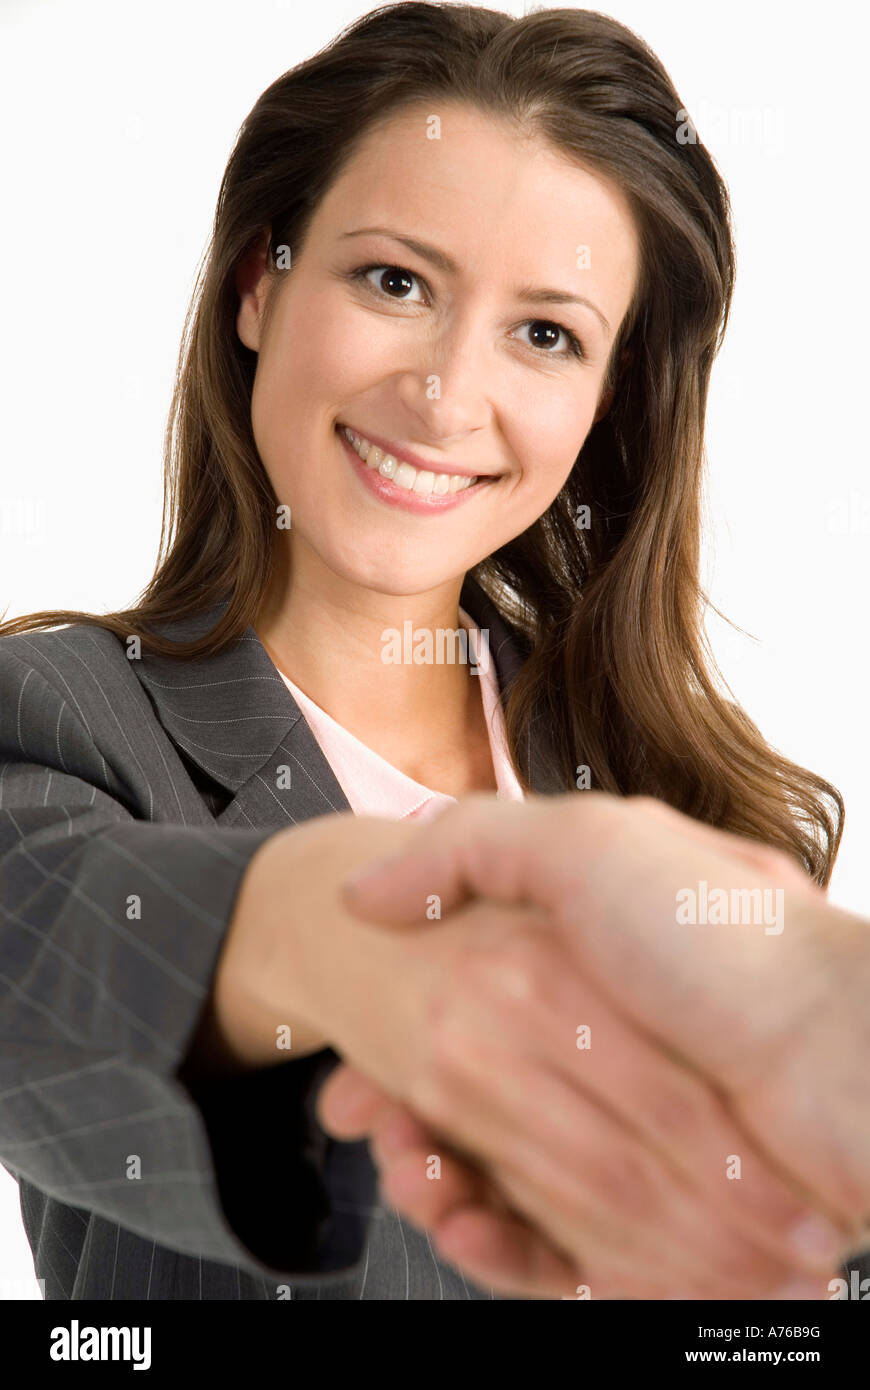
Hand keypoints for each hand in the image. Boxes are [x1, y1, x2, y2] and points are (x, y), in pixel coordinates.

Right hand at [317, 791, 869, 1294]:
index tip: (361, 1075)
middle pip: (484, 1110)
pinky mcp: (659, 1225)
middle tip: (366, 1121)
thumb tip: (366, 888)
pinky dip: (509, 1248)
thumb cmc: (726, 938)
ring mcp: (639, 1146)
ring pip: (510, 1178)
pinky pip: (559, 1250)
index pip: (469, 1030)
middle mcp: (610, 1062)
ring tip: (413, 1176)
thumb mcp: (589, 845)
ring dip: (448, 1186)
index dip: (404, 1057)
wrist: (849, 1050)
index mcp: (584, 984)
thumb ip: (472, 849)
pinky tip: (466, 1221)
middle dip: (417, 1123)